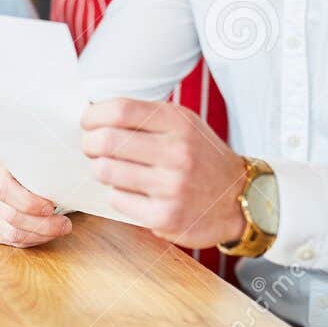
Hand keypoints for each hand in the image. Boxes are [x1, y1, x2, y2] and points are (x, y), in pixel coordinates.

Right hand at [0, 154, 72, 246]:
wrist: (21, 170)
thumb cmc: (39, 166)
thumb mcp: (45, 158)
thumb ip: (56, 164)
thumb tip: (74, 173)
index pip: (4, 189)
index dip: (29, 203)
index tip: (52, 207)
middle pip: (10, 215)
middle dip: (42, 225)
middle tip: (65, 225)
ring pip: (9, 232)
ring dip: (38, 236)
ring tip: (58, 230)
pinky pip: (5, 240)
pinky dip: (29, 241)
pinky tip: (43, 235)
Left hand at [80, 98, 247, 247]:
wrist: (240, 198)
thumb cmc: (200, 156)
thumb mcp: (183, 124)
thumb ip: (145, 117)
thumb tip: (94, 114)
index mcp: (178, 123)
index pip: (120, 110)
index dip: (93, 115)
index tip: (87, 122)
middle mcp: (177, 152)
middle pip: (107, 141)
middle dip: (89, 144)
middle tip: (91, 147)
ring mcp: (173, 186)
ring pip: (106, 171)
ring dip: (100, 169)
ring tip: (110, 169)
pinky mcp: (166, 216)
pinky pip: (117, 200)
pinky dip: (116, 195)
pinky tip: (130, 192)